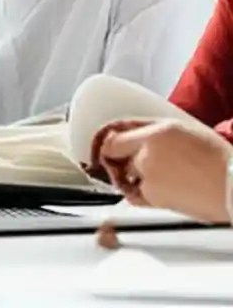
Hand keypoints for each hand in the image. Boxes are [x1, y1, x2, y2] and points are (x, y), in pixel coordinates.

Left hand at [93, 119, 232, 223]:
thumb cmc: (219, 159)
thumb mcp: (184, 130)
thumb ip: (150, 128)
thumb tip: (124, 131)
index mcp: (157, 134)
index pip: (114, 140)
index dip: (110, 143)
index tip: (110, 145)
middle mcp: (147, 156)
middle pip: (118, 158)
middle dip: (126, 158)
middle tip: (145, 161)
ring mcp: (149, 179)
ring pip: (127, 177)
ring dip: (135, 175)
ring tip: (165, 176)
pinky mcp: (155, 200)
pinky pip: (136, 195)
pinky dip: (141, 193)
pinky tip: (161, 189)